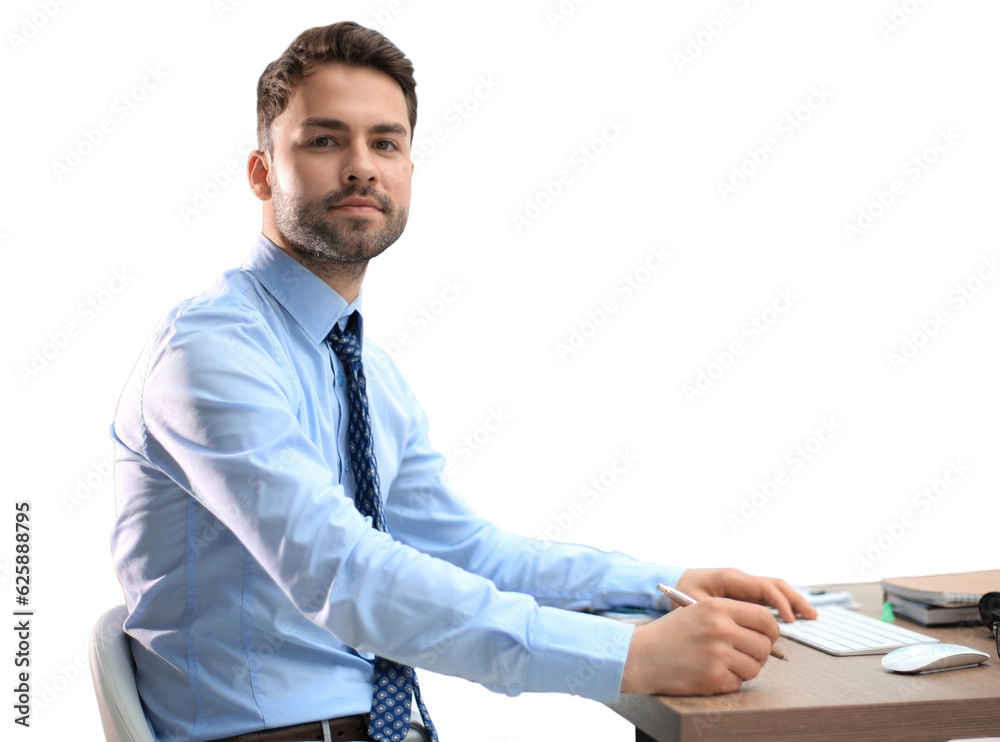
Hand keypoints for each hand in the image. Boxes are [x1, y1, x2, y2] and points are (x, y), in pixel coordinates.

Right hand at [620, 596, 777, 695]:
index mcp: (717, 607)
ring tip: (722, 664)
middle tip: (743, 655)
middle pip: (764, 645)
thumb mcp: (698, 611)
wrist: (642, 656)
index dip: (770, 630)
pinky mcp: (714, 676)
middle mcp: (720, 628)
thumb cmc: (671, 634)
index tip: (765, 637)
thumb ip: (731, 616)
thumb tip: (767, 631)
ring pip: (754, 667)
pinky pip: (738, 683)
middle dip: (757, 654)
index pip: (764, 618)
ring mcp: (718, 653)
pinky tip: (710, 673)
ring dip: (743, 669)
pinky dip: (728, 682)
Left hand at [676, 568, 817, 622]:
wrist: (673, 586)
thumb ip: (717, 613)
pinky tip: (794, 617)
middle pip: (774, 585)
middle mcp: (740, 579)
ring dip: (793, 601)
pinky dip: (784, 605)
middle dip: (794, 599)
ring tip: (809, 615)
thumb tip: (741, 626)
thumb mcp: (694, 604)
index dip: (778, 602)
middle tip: (810, 616)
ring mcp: (744, 586)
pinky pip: (768, 597)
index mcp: (730, 578)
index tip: (788, 620)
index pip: (762, 586)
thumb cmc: (681, 595)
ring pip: (775, 589)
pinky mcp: (744, 594)